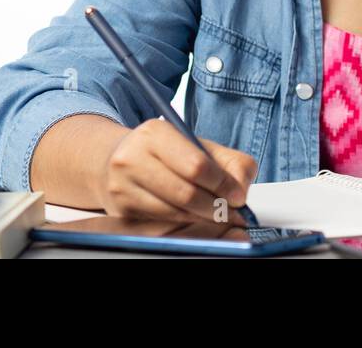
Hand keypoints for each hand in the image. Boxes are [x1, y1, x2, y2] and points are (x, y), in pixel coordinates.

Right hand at [95, 119, 258, 225]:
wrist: (120, 161)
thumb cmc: (166, 154)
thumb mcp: (198, 146)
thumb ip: (230, 163)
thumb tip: (240, 192)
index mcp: (154, 133)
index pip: (196, 165)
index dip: (222, 185)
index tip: (238, 197)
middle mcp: (131, 159)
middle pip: (185, 194)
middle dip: (215, 207)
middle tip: (232, 213)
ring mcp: (122, 188)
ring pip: (174, 214)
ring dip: (202, 220)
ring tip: (216, 215)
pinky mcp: (121, 212)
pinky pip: (162, 227)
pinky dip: (185, 227)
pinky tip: (194, 220)